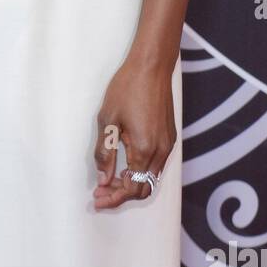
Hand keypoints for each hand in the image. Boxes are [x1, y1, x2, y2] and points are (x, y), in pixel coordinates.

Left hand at [93, 55, 176, 209]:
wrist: (152, 67)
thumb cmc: (127, 88)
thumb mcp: (108, 119)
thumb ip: (106, 152)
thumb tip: (103, 178)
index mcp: (145, 148)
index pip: (131, 188)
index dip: (113, 197)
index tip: (97, 199)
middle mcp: (161, 151)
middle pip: (144, 188)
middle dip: (121, 194)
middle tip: (101, 192)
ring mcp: (168, 145)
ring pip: (151, 178)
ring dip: (131, 184)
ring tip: (109, 180)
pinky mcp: (170, 137)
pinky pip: (156, 165)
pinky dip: (141, 172)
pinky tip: (125, 165)